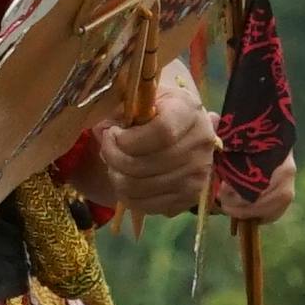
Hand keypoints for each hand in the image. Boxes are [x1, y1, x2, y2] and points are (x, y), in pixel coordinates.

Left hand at [87, 67, 220, 221]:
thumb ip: (119, 111)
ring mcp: (198, 173)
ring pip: (145, 188)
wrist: (180, 127)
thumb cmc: (154, 108)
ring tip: (113, 165)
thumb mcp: (138, 98)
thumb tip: (103, 131)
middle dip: (115, 159)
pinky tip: (125, 180)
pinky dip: (129, 197)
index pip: (162, 132)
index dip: (129, 139)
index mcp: (189, 110)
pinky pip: (151, 206)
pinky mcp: (191, 197)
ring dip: (118, 179)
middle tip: (105, 150)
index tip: (112, 133)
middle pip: (149, 163)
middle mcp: (201, 142)